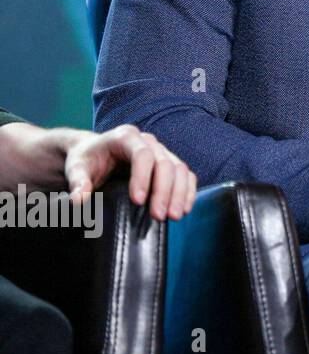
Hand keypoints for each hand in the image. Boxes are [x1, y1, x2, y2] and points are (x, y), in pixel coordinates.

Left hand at [0, 122, 196, 220]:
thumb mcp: (76, 167)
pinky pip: (186, 175)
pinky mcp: (169, 163)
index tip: (138, 201)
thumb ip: (77, 181)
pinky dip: (188, 192)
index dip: (143, 177)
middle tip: (159, 216)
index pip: (142, 154)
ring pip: (180, 169)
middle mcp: (148, 141)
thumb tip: (79, 201)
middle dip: (164, 191)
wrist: (95, 153)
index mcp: (125, 137)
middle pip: (165, 163)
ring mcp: (161, 151)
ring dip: (180, 193)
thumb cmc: (86, 160)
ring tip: (174, 216)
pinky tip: (184, 209)